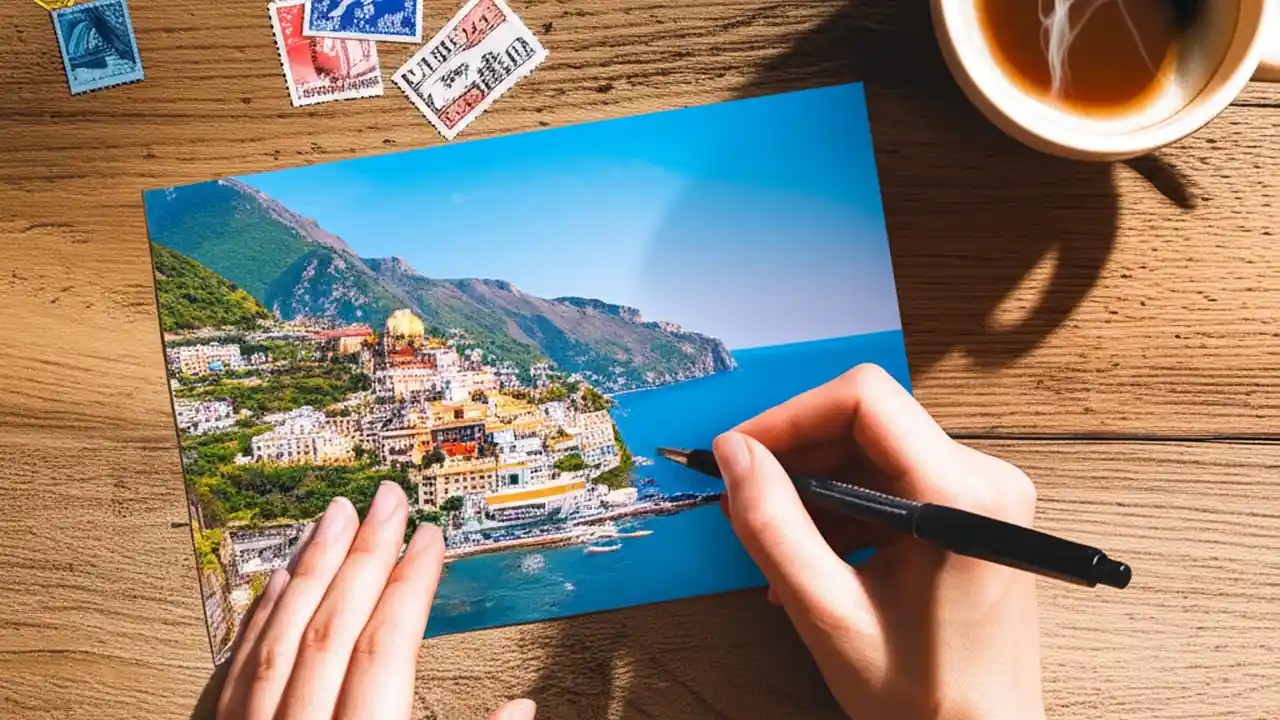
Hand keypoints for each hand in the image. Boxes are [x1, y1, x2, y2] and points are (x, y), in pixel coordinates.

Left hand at [216, 481, 536, 719]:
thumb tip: (522, 708)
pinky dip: (261, 615)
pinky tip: (280, 577)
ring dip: (311, 568)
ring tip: (334, 515)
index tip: (430, 538)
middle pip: (332, 628)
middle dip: (364, 555)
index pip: (386, 647)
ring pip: (279, 637)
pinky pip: (237, 666)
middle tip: (387, 501)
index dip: (412, 586)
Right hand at [715, 365, 1044, 719]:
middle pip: (868, 422)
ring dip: (816, 489)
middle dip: (797, 456)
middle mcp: (985, 478)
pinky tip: (814, 558)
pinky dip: (845, 510)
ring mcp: (985, 496)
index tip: (740, 452)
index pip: (864, 398)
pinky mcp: (974, 515)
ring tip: (775, 546)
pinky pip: (894, 484)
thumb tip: (734, 453)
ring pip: (875, 453)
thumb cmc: (922, 695)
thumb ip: (773, 525)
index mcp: (960, 493)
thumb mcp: (827, 611)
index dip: (790, 416)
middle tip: (742, 499)